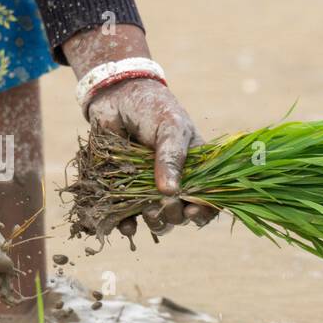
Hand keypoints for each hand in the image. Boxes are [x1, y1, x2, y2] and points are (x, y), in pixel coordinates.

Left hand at [86, 78, 218, 234]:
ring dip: (154, 223)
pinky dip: (126, 225)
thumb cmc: (153, 108)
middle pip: (181, 214)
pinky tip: (124, 225)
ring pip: (156, 219)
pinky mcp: (122, 190)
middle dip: (175, 216)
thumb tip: (170, 192)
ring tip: (148, 212)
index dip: (204, 210)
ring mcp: (147, 188)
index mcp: (195, 168)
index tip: (193, 211)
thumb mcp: (170, 127)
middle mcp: (174, 183)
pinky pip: (126, 217)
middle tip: (166, 205)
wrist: (115, 97)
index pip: (208, 198)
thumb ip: (171, 157)